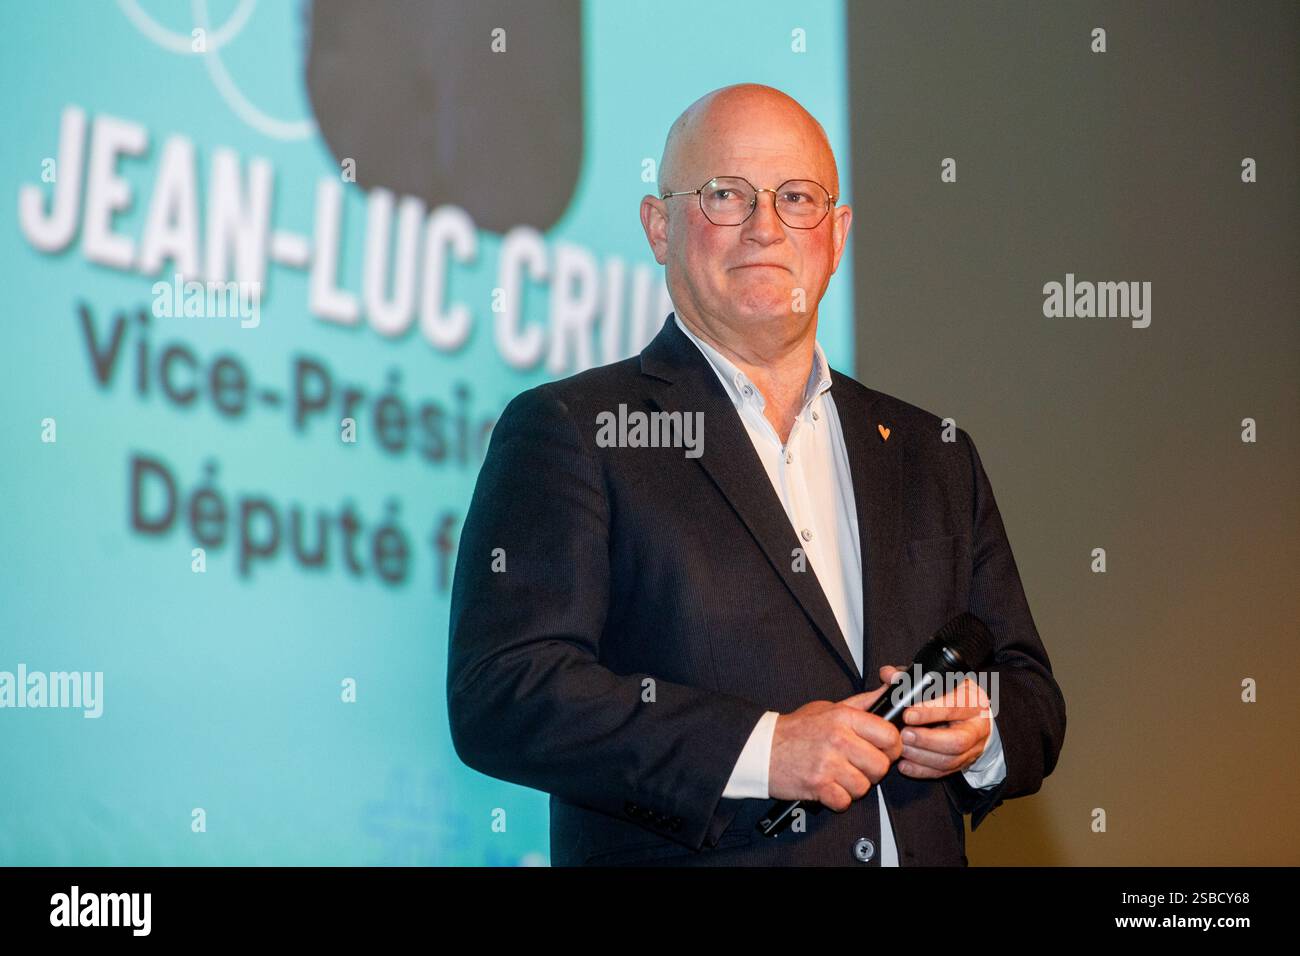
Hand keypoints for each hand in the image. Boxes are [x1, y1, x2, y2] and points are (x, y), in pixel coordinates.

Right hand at [768, 683, 903, 810]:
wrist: (761, 748)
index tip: (884, 750)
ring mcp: (828, 763)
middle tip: (858, 766)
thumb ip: (862, 704)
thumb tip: (890, 691)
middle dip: (872, 770)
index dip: (892, 747)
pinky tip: (829, 787)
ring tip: (839, 776)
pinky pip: (845, 801)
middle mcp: (838, 738)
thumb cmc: (795, 730)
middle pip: (881, 766)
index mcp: (844, 717)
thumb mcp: (829, 708)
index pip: (889, 735)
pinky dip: (838, 799)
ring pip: (864, 786)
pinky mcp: (818, 785)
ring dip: (853, 786)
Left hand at [879, 663, 992, 779]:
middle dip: (926, 740)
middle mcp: (977, 725)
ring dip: (922, 757)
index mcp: (972, 700)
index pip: (954, 706)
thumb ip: (910, 677)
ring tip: (901, 749)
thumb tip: (889, 675)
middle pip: (956, 740)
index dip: (929, 712)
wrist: (973, 714)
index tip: (907, 714)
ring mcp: (974, 747)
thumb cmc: (951, 694)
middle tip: (903, 735)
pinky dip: (922, 770)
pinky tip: (905, 765)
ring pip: (950, 759)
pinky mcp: (965, 762)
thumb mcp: (936, 681)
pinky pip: (945, 772)